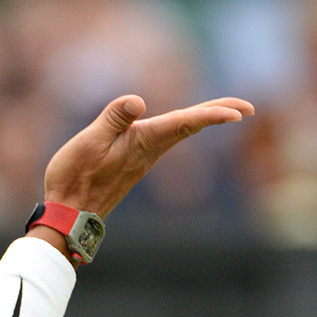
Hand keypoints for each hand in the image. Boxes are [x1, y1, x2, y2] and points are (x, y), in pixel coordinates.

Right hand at [43, 95, 253, 216]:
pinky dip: (185, 127)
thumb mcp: (89, 143)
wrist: (68, 216)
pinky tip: (186, 124)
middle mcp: (149, 152)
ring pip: (182, 133)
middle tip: (249, 108)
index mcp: (142, 142)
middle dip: (219, 114)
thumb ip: (114, 119)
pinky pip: (169, 140)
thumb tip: (139, 100)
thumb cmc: (73, 178)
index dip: (212, 115)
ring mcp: (143, 160)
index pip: (184, 123)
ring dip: (204, 119)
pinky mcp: (134, 164)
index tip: (239, 113)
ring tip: (227, 111)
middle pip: (191, 127)